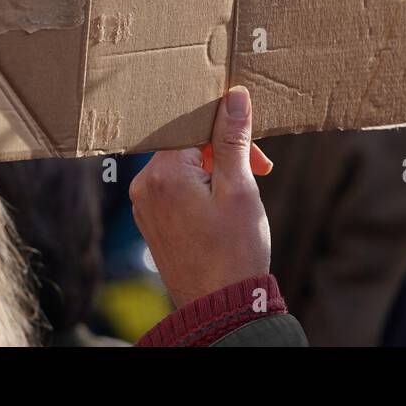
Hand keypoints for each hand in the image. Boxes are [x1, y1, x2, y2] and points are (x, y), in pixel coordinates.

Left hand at [130, 86, 272, 306]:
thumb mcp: (240, 188)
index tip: (254, 148)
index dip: (228, 130)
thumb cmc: (234, 251)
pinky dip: (203, 188)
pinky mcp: (153, 221)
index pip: (194, 125)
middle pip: (189, 144)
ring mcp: (146, 206)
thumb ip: (234, 139)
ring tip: (244, 193)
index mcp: (163, 174)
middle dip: (226, 151)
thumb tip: (234, 97)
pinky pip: (178, 187)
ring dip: (217, 169)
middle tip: (260, 170)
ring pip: (185, 165)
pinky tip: (225, 206)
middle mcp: (145, 186)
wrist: (220, 307)